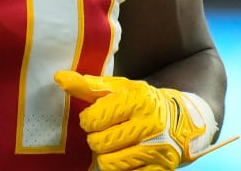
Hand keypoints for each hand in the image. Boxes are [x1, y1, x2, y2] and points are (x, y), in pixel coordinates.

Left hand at [55, 70, 213, 170]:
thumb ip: (89, 86)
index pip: (94, 119)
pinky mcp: (160, 169)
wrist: (181, 121)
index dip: (88, 120)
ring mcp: (157, 150)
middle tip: (103, 133)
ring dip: (105, 156)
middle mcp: (150, 125)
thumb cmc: (143, 102)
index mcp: (139, 101)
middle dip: (96, 140)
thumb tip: (59, 78)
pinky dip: (121, 169)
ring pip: (110, 164)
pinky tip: (124, 157)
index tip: (94, 118)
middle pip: (100, 144)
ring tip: (112, 146)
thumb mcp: (119, 89)